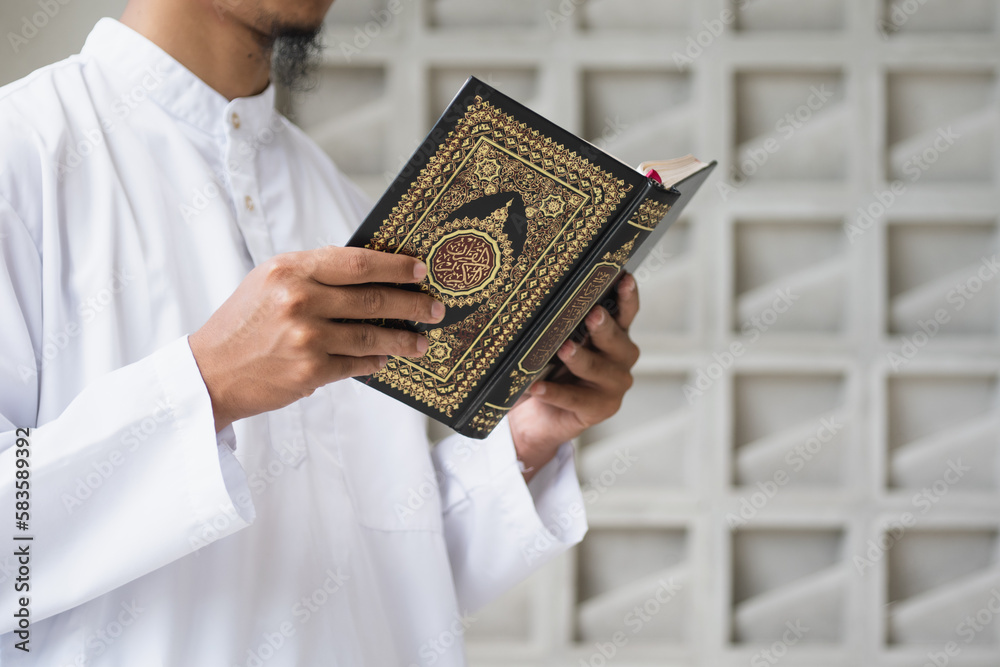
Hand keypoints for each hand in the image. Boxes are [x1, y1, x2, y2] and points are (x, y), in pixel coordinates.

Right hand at [189, 247, 443, 431]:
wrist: (210, 371)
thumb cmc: (244, 322)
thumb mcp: (270, 281)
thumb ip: (315, 272)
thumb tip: (370, 272)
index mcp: (290, 270)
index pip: (358, 263)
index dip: (395, 266)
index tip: (420, 270)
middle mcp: (299, 300)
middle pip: (374, 300)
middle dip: (412, 305)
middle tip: (434, 308)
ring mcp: (306, 337)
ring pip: (372, 336)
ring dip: (404, 340)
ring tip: (421, 340)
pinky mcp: (311, 371)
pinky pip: (358, 364)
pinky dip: (377, 362)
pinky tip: (386, 359)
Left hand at [509, 273, 640, 481]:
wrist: (541, 416)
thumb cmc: (552, 369)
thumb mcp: (559, 342)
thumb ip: (563, 324)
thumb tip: (543, 295)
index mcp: (616, 336)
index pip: (626, 312)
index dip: (627, 296)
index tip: (624, 277)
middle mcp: (621, 359)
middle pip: (616, 340)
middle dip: (604, 326)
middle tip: (592, 314)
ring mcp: (614, 386)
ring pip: (596, 368)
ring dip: (580, 358)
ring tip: (564, 348)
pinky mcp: (600, 410)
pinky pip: (574, 399)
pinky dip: (553, 392)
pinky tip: (537, 387)